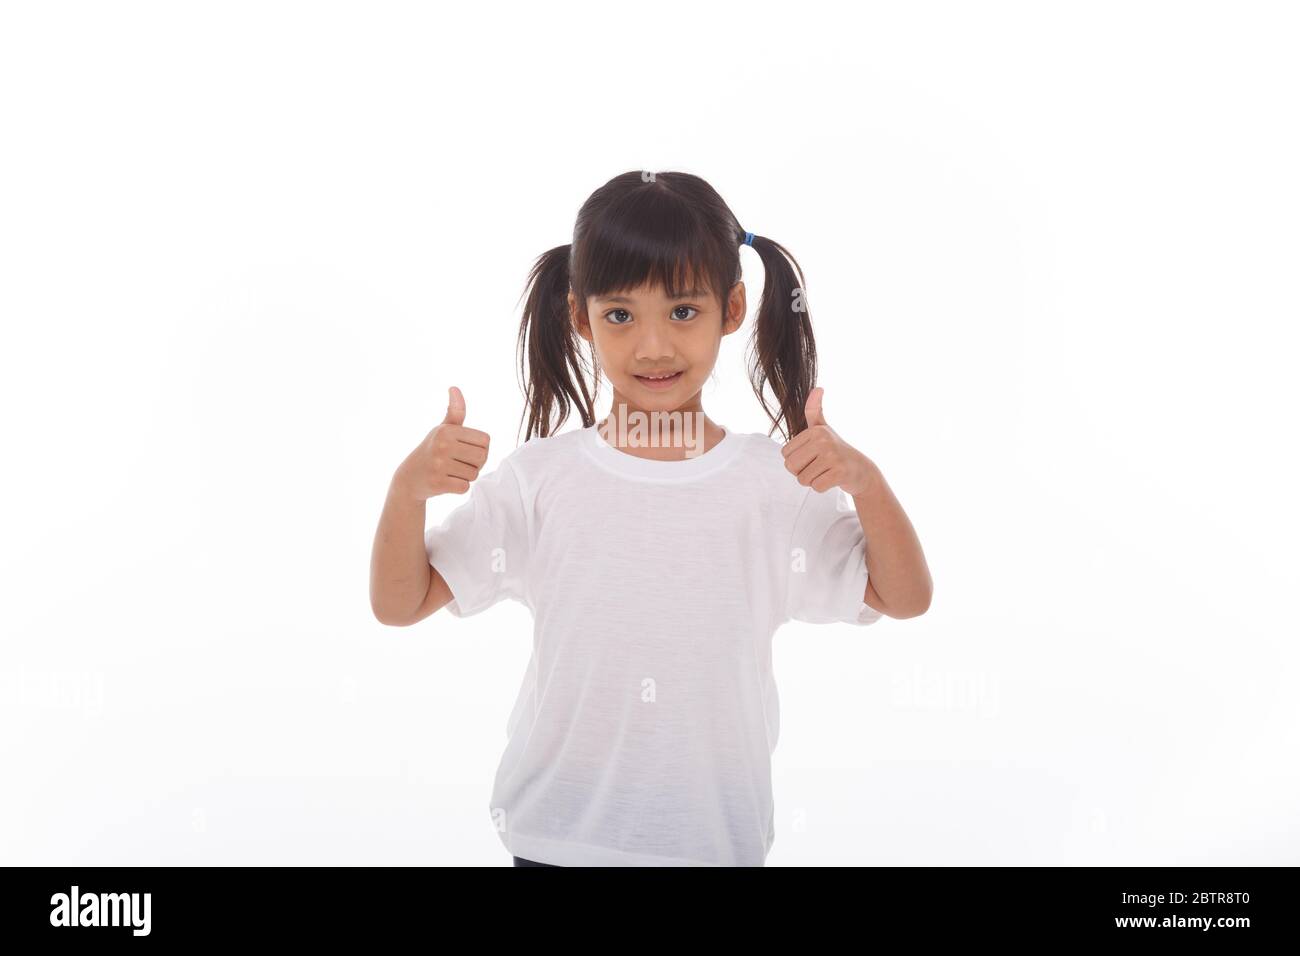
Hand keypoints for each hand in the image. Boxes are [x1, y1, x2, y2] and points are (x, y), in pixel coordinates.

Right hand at [393, 386, 490, 500]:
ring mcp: (438, 465)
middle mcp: (442, 445)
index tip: (465, 450)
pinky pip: (464, 487)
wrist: (409, 477)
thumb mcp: (443, 429)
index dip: (479, 448)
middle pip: (482, 458)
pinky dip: (459, 487)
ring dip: (466, 476)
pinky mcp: (438, 483)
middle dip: (475, 464)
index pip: (485, 440)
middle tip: (459, 463)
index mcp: (446, 430)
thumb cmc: (432, 449)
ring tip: (450, 471)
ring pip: (474, 474)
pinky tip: (446, 481)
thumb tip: (454, 387)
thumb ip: (455, 411)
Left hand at [780, 387, 876, 495]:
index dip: (797, 461)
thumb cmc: (836, 450)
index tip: (813, 456)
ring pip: (803, 479)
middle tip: (818, 467)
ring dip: (813, 480)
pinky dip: (822, 487)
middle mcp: (823, 440)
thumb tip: (818, 388)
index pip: (786, 454)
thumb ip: (814, 411)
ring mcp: (832, 456)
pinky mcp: (839, 472)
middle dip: (802, 472)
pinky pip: (816, 487)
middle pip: (791, 466)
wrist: (862, 470)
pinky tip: (833, 479)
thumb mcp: (823, 428)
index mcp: (815, 430)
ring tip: (826, 472)